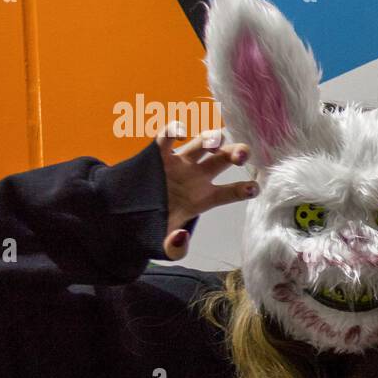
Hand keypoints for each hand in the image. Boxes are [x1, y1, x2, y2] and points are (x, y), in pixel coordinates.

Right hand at [156, 124, 257, 259]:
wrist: (123, 216)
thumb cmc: (151, 226)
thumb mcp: (163, 244)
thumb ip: (175, 247)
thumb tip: (181, 237)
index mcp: (204, 198)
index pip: (230, 192)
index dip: (244, 189)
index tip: (253, 188)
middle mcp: (196, 177)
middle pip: (223, 160)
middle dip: (236, 153)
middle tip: (243, 155)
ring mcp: (179, 163)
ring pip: (202, 143)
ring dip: (212, 138)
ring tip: (215, 142)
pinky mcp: (158, 154)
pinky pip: (167, 137)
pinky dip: (173, 129)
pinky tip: (179, 132)